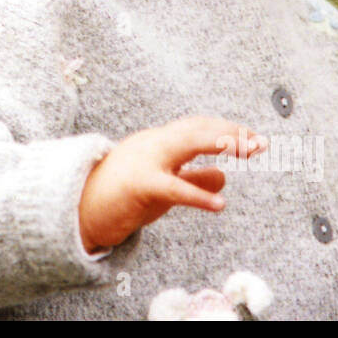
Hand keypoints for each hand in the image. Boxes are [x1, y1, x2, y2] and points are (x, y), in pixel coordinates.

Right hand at [78, 116, 266, 252]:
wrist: (78, 212)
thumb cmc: (119, 199)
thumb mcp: (163, 187)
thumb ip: (192, 178)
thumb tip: (224, 174)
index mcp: (157, 141)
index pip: (196, 126)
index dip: (227, 128)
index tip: (253, 137)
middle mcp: (152, 143)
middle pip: (196, 127)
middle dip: (230, 131)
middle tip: (260, 143)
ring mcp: (144, 161)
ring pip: (187, 141)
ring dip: (221, 142)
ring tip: (248, 149)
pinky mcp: (139, 186)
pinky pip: (173, 188)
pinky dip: (199, 195)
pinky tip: (220, 204)